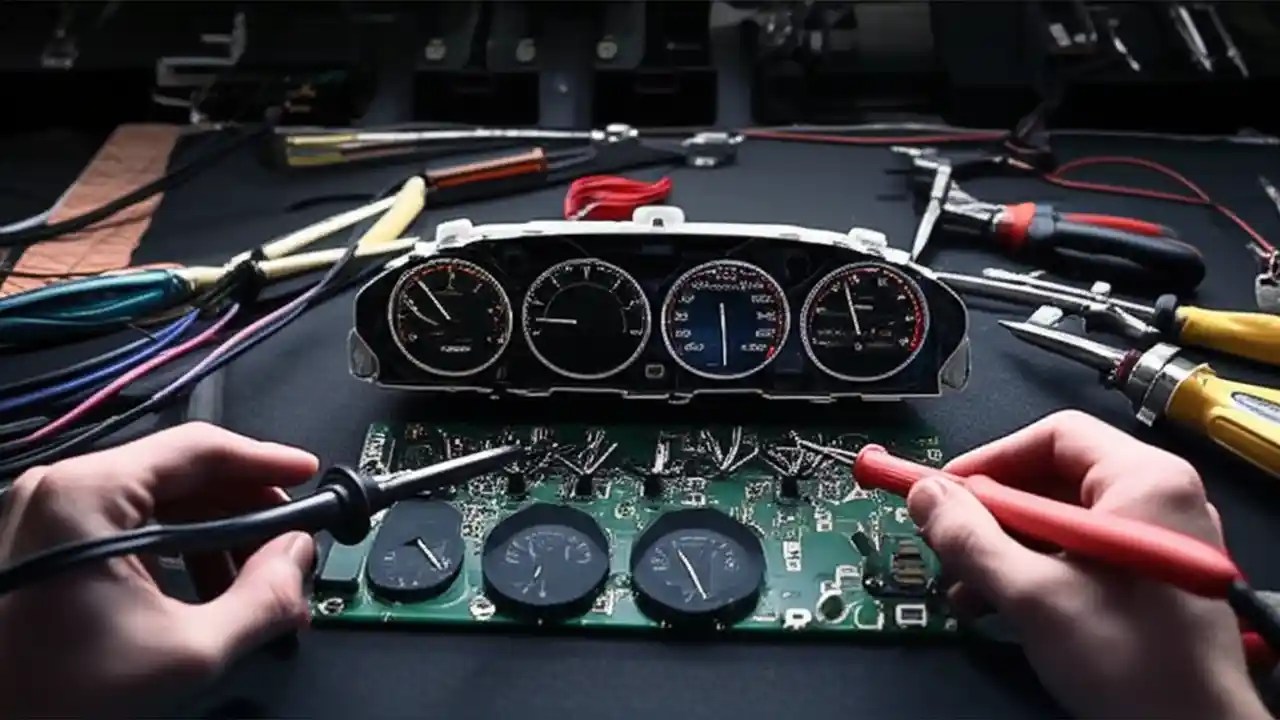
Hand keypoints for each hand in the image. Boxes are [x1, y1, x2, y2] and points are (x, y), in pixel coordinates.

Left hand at [0, 423, 318, 717]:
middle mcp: (60, 491)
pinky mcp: (45, 543)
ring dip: (216, 535)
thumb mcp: (187, 652)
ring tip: (251, 584)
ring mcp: (48, 516)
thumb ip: (264, 599)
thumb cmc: (49, 696)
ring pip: (160, 501)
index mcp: (86, 496)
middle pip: (182, 473)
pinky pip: (130, 525)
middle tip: (289, 543)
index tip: (305, 477)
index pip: (199, 449)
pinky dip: (177, 550)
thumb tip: (298, 561)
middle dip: (246, 510)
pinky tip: (206, 589)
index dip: (265, 463)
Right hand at [907, 410, 1269, 719]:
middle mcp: (1159, 499)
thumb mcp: (1032, 595)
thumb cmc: (1133, 663)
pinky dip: (1036, 572)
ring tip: (966, 587)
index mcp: (1146, 482)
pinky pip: (1080, 555)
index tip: (945, 492)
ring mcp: (1157, 540)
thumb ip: (970, 538)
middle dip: (992, 515)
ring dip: (1006, 551)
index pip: (1054, 437)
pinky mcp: (1151, 578)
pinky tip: (998, 604)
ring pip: (1061, 522)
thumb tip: (925, 496)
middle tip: (949, 541)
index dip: (990, 461)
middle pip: (1053, 479)